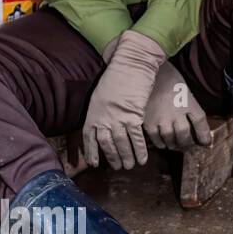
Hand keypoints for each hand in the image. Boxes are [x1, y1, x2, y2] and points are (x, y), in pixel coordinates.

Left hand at [83, 29, 165, 169]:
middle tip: (119, 167)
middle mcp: (103, 120)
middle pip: (107, 145)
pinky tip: (143, 158)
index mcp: (93, 114)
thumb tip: (102, 124)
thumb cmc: (115, 78)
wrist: (129, 67)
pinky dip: (140, 150)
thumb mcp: (100, 96)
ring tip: (130, 166)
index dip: (92, 152)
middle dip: (112, 158)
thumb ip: (99, 112)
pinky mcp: (133, 117)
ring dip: (127, 157)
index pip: (89, 138)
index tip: (94, 164)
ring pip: (122, 144)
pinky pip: (137, 138)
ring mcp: (118, 119)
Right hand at [143, 62, 211, 150]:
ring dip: (174, 144)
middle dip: (187, 144)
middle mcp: (177, 112)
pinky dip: (160, 143)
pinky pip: (156, 138)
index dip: (205, 135)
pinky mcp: (148, 121)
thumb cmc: (166, 78)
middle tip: (187, 146)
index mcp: (188, 101)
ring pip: (171, 139)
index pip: (200, 122)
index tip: (206, 143)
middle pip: (185, 135)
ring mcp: (162, 117)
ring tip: (174, 145)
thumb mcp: (183, 89)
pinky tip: (162, 142)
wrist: (145, 69)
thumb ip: (188, 105)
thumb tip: (192, 122)